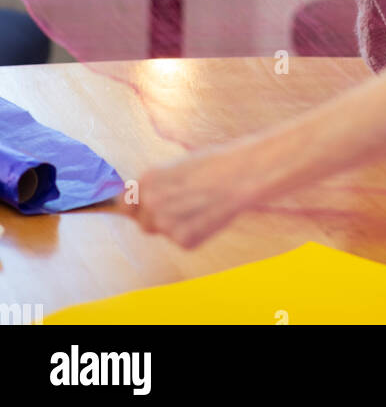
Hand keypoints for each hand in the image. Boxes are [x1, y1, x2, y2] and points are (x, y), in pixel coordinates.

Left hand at [134, 138, 258, 247]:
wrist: (240, 177)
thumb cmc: (213, 165)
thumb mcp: (177, 167)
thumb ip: (154, 185)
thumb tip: (134, 200)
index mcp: (147, 180)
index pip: (124, 203)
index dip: (133, 205)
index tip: (138, 207)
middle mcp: (150, 204)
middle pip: (143, 221)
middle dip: (156, 217)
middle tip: (182, 204)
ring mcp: (166, 225)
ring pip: (164, 231)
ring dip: (176, 224)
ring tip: (201, 205)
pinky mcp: (183, 241)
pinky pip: (181, 239)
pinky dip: (192, 232)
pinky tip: (208, 215)